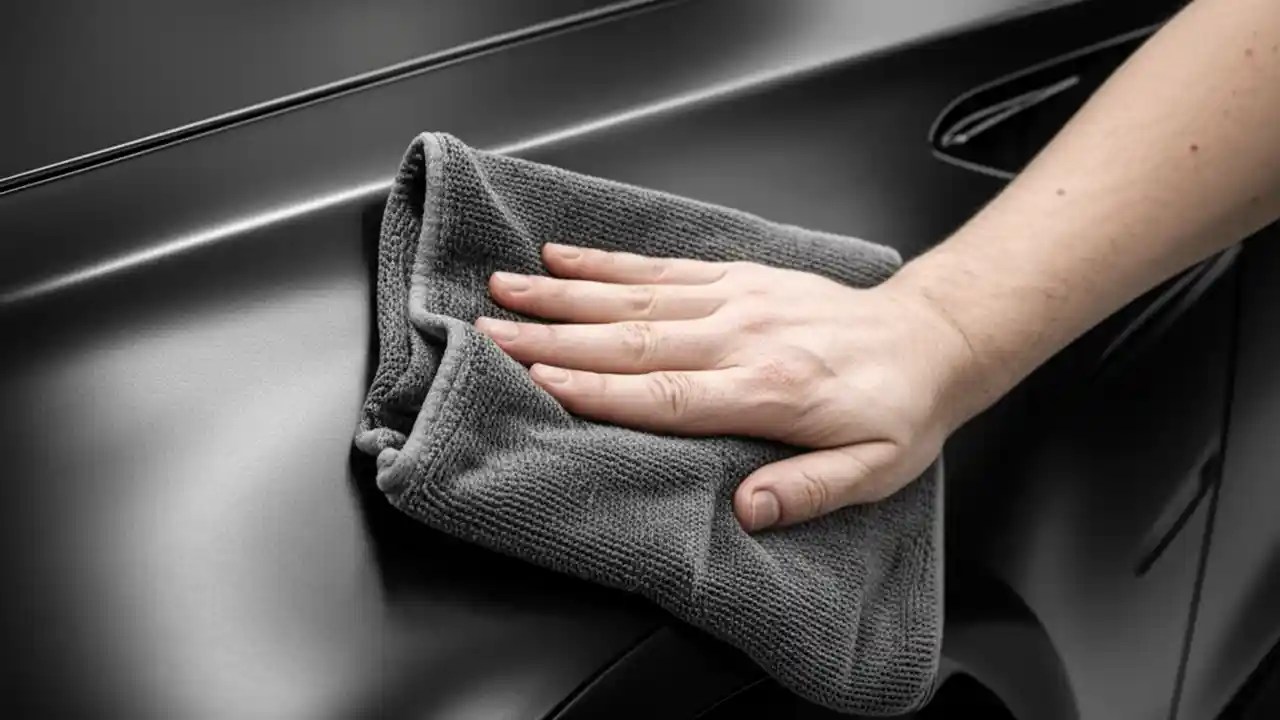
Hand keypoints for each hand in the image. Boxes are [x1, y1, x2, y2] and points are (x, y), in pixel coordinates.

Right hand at [474, 243, 978, 530]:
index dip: (597, 390)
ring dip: (564, 294)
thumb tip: (748, 512)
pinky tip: (564, 257)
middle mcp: (744, 337)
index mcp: (770, 390)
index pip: (667, 394)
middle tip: (490, 335)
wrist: (931, 336)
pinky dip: (609, 262)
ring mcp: (738, 300)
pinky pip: (664, 266)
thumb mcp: (875, 470)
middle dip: (554, 338)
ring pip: (636, 296)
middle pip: (632, 339)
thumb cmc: (898, 409)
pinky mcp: (738, 277)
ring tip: (506, 290)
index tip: (538, 381)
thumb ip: (809, 491)